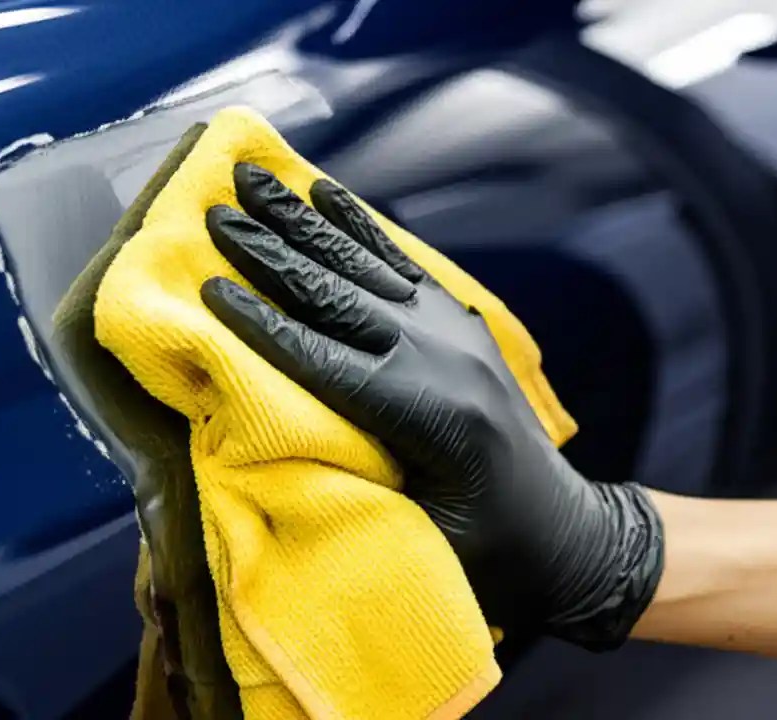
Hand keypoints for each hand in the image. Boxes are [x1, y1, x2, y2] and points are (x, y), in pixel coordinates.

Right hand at [199, 163, 663, 648]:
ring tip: (255, 180)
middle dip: (272, 253)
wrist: (568, 535)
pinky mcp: (460, 323)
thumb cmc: (489, 556)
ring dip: (304, 221)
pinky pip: (400, 264)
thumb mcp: (421, 540)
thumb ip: (357, 489)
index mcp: (425, 415)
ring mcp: (453, 333)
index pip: (321, 359)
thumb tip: (272, 449)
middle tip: (216, 213)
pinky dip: (359, 226)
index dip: (260, 324)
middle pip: (336, 295)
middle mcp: (439, 358)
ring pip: (363, 266)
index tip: (208, 286)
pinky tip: (326, 192)